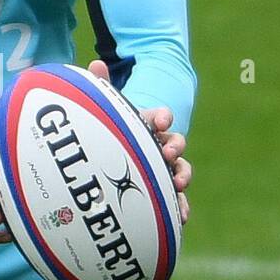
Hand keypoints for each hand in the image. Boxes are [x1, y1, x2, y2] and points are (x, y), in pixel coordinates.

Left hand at [87, 60, 191, 224]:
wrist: (105, 164)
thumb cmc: (107, 133)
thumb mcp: (103, 113)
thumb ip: (101, 89)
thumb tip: (95, 63)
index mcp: (146, 126)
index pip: (160, 117)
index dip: (163, 117)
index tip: (159, 121)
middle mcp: (159, 147)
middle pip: (175, 143)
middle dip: (175, 145)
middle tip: (167, 151)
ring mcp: (163, 170)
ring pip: (180, 171)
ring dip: (183, 175)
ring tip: (178, 183)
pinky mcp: (162, 194)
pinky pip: (175, 200)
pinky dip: (181, 207)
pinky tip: (182, 216)